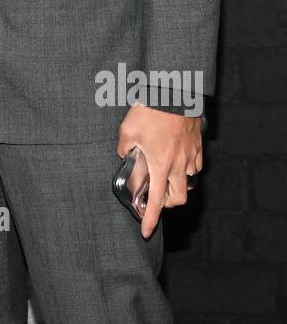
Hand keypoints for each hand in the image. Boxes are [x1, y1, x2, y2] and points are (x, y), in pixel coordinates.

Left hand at [117, 102, 202, 239]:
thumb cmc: (150, 110)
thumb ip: (125, 149)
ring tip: (164, 175)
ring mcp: (191, 156)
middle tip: (155, 196)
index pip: (155, 201)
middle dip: (166, 204)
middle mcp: (178, 165)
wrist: (173, 92)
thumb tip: (125, 156)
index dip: (150, 219)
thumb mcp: (127, 130)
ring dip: (176, 184)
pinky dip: (186, 169)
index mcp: (160, 164)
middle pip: (178, 199)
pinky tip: (175, 160)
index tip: (146, 231)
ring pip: (188, 182)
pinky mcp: (198, 146)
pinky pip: (195, 166)